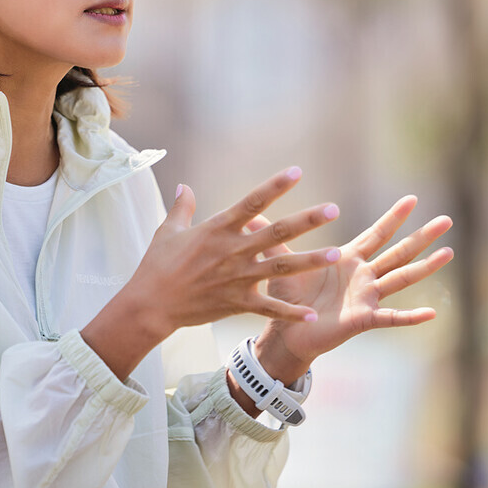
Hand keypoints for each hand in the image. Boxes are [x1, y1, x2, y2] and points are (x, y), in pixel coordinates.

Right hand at [81, 166, 341, 379]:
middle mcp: (233, 250)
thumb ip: (182, 207)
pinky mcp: (237, 303)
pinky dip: (291, 313)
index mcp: (218, 229)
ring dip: (310, 262)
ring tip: (336, 254)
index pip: (252, 202)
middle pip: (277, 233)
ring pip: (281, 268)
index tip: (298, 171)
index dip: (275, 186)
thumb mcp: (168, 231)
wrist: (150, 304)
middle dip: (307, 220)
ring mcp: (237, 278)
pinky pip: (269, 308)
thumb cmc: (156, 265)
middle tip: (334, 209)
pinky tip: (313, 315)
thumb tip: (184, 186)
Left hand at [250, 193, 453, 387]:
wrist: (285, 332)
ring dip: (425, 267)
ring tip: (448, 253)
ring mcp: (367, 297)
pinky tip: (432, 313)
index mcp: (348, 260)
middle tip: (446, 219)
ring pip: (402, 279)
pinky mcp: (363, 319)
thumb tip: (251, 213)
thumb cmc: (287, 296)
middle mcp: (363, 276)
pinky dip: (410, 316)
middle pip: (398, 251)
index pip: (376, 234)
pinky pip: (391, 317)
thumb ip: (272, 237)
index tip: (411, 198)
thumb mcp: (283, 262)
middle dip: (421, 236)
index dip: (394, 217)